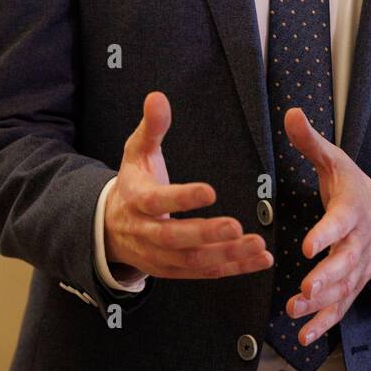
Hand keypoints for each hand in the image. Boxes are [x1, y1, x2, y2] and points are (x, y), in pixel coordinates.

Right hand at [104, 91, 273, 279]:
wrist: (110, 227)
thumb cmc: (133, 182)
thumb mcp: (137, 151)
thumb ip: (152, 127)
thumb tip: (157, 97)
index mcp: (135, 199)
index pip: (156, 201)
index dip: (182, 198)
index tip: (210, 191)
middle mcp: (145, 232)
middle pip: (173, 238)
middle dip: (205, 234)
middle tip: (236, 226)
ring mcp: (159, 256)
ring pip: (192, 261)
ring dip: (226, 255)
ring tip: (256, 245)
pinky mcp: (173, 270)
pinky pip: (204, 273)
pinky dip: (233, 269)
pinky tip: (259, 260)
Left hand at [280, 107, 370, 346]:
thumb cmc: (354, 187)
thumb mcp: (335, 161)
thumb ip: (311, 142)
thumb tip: (290, 114)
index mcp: (350, 212)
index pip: (338, 223)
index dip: (324, 234)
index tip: (308, 246)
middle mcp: (356, 243)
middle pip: (344, 263)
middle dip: (325, 277)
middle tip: (305, 288)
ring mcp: (357, 268)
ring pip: (341, 289)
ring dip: (319, 303)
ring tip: (295, 310)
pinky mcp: (353, 285)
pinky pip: (341, 307)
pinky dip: (324, 324)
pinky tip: (305, 337)